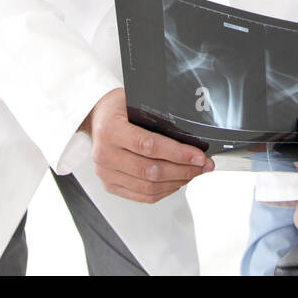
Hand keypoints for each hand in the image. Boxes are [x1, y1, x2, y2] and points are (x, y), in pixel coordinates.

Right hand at [82, 88, 212, 202]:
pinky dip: (164, 191)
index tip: (198, 155)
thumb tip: (190, 132)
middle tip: (203, 165)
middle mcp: (105, 154)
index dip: (178, 153)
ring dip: (177, 182)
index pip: (149, 146)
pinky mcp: (110, 185)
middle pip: (151, 171)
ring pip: (149, 187)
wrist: (95, 118)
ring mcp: (106, 173)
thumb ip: (156, 115)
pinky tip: (177, 182)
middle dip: (183, 170)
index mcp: (110, 130)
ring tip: (194, 173)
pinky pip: (142, 196)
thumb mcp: (133, 101)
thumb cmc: (117, 108)